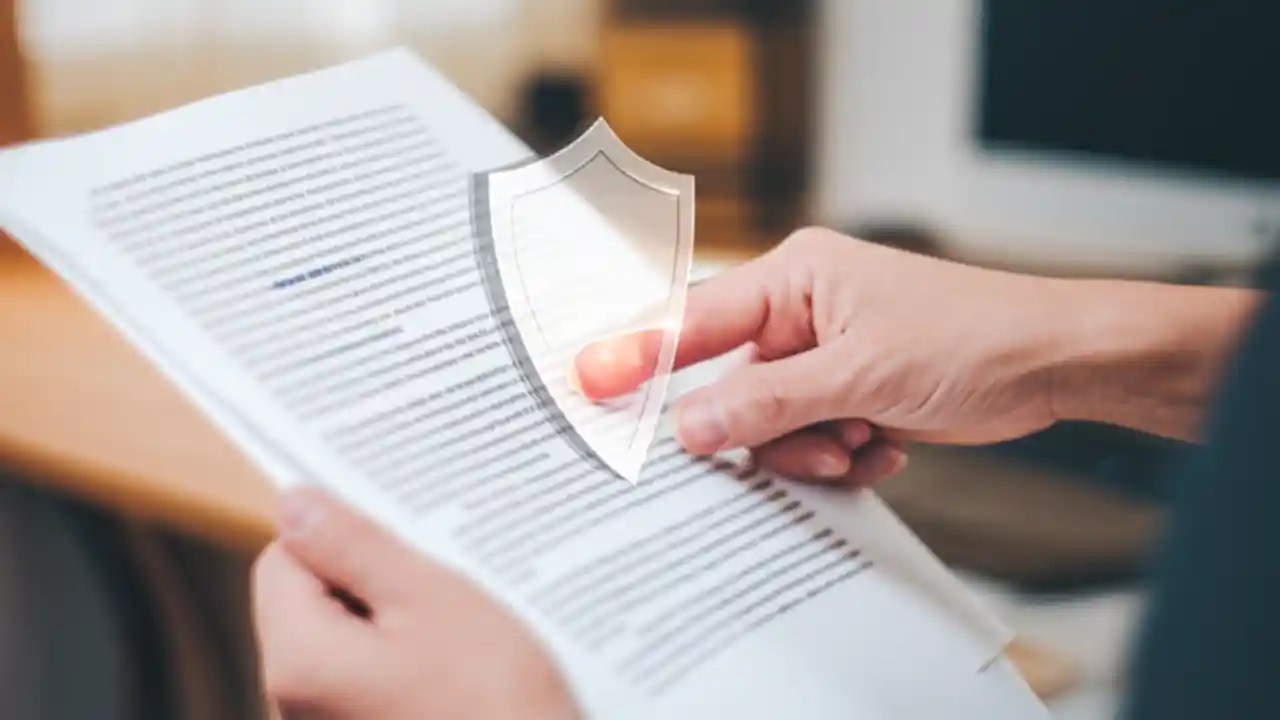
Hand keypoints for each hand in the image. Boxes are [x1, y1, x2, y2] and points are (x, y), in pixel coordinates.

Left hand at [253, 487, 574, 719]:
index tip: (396, 536)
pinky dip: (405, 657)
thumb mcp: (428, 598)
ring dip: (394, 619)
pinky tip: (455, 665)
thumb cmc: (493, 703)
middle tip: (438, 582)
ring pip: (345, 638)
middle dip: (370, 579)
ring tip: (456, 630)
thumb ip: (352, 546)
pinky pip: (367, 675)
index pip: (282, 559)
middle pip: (310, 601)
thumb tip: (296, 504)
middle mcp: (295, 703)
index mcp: (298, 660)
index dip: (338, 536)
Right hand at [574, 228, 1066, 484]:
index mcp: (795, 278)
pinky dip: (840, 455)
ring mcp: (824, 355)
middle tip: (812, 442)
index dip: (638, 353)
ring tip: (863, 443)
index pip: (694, 319)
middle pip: (733, 386)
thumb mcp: (860, 376)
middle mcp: (802, 312)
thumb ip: (767, 402)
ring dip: (811, 449)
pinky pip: (808, 437)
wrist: (1053, 365)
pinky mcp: (848, 392)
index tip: (587, 382)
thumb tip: (690, 425)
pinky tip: (885, 448)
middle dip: (769, 429)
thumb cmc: (972, 339)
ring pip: (770, 424)